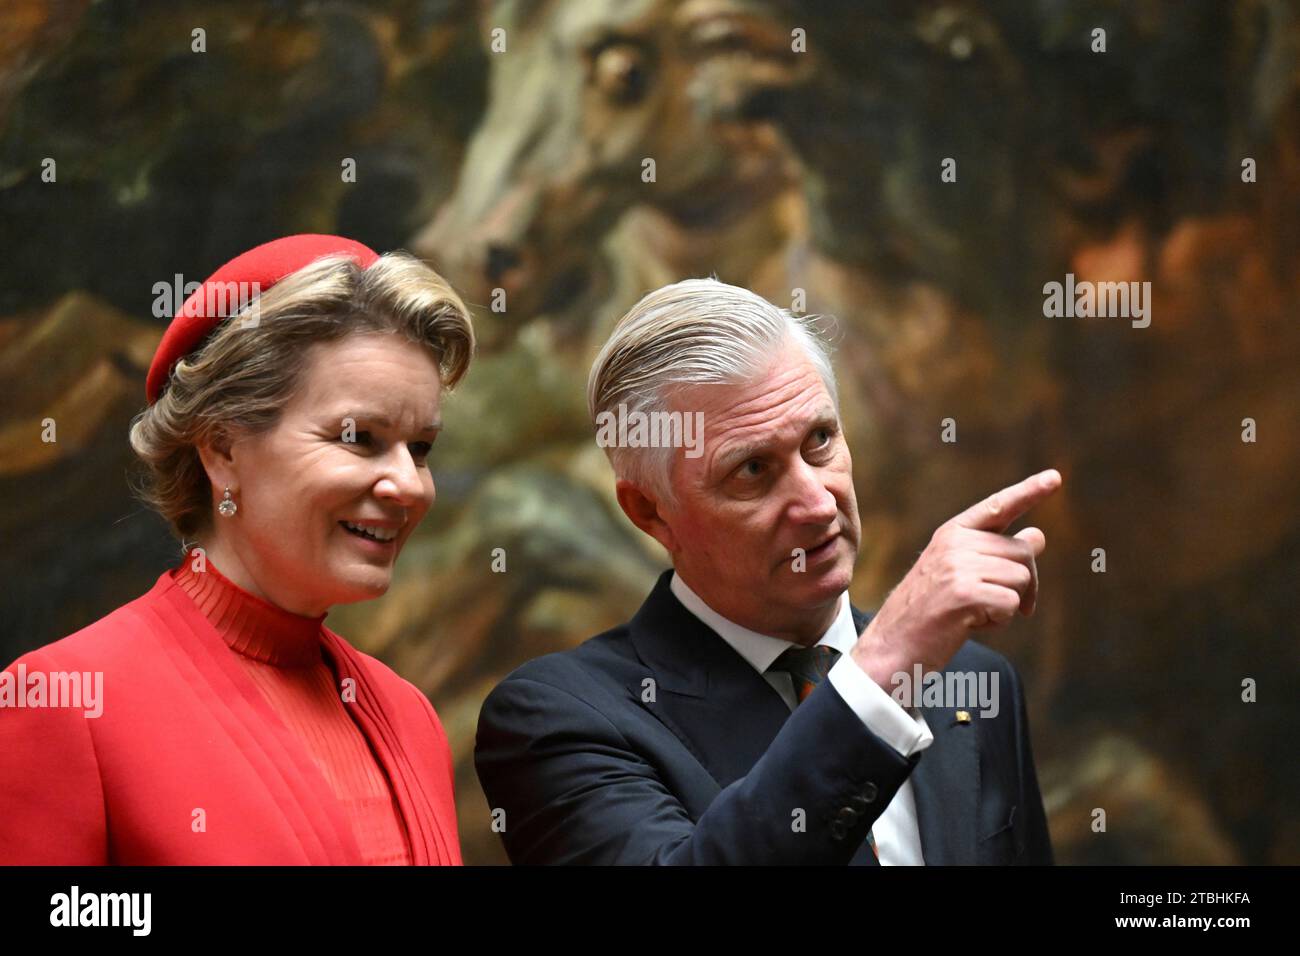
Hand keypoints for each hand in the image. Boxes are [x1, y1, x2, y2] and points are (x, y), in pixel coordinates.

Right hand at [851, 469, 1060, 685]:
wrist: (892, 645)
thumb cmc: (927, 613)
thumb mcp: (959, 574)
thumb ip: (995, 553)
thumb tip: (1038, 535)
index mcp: (952, 533)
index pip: (998, 507)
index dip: (1029, 491)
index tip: (1055, 477)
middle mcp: (955, 543)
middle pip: (1023, 552)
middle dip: (1024, 583)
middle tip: (999, 606)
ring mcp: (958, 566)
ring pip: (1022, 578)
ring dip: (1010, 604)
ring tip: (975, 614)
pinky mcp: (964, 592)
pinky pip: (1011, 603)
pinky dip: (1000, 621)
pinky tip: (971, 624)